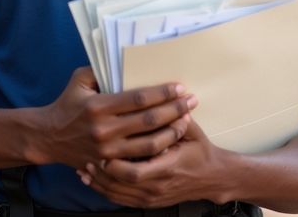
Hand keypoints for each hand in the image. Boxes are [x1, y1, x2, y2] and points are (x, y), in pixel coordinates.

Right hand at [34, 67, 195, 168]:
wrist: (47, 137)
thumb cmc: (67, 103)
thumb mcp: (80, 80)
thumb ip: (102, 69)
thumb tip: (127, 59)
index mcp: (99, 106)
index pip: (139, 99)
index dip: (162, 93)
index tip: (180, 87)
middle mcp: (104, 129)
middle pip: (149, 121)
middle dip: (175, 110)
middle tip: (192, 101)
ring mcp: (108, 151)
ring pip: (149, 145)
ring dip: (172, 132)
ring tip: (187, 121)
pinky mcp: (109, 164)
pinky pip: (140, 160)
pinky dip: (159, 152)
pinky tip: (172, 142)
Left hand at [78, 118, 229, 207]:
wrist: (212, 178)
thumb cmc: (201, 152)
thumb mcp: (194, 132)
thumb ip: (177, 117)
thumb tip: (165, 96)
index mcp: (168, 167)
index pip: (135, 170)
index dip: (115, 163)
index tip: (102, 150)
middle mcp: (158, 185)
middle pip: (120, 184)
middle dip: (102, 172)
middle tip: (88, 156)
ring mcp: (152, 196)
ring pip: (117, 193)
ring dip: (100, 182)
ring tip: (85, 168)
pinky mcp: (148, 202)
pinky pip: (120, 199)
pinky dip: (104, 190)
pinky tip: (93, 181)